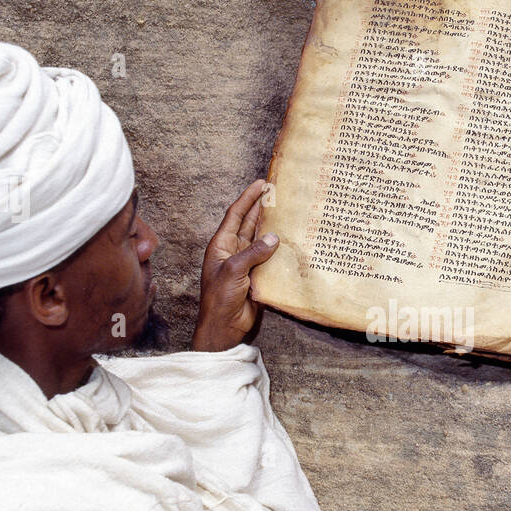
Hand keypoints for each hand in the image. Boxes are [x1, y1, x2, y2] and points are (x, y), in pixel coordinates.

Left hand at [192, 179, 277, 351]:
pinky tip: (290, 241)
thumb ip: (253, 252)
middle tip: (278, 193)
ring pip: (260, 240)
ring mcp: (245, 263)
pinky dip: (278, 249)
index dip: (248, 198)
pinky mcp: (256, 276)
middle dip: (261, 208)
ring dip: (271, 227)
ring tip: (287, 212)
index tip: (261, 183)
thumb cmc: (220, 298)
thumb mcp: (234, 271)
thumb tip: (274, 237)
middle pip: (249, 223)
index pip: (235, 214)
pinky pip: (268, 258)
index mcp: (221, 245)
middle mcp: (233, 251)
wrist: (224, 326)